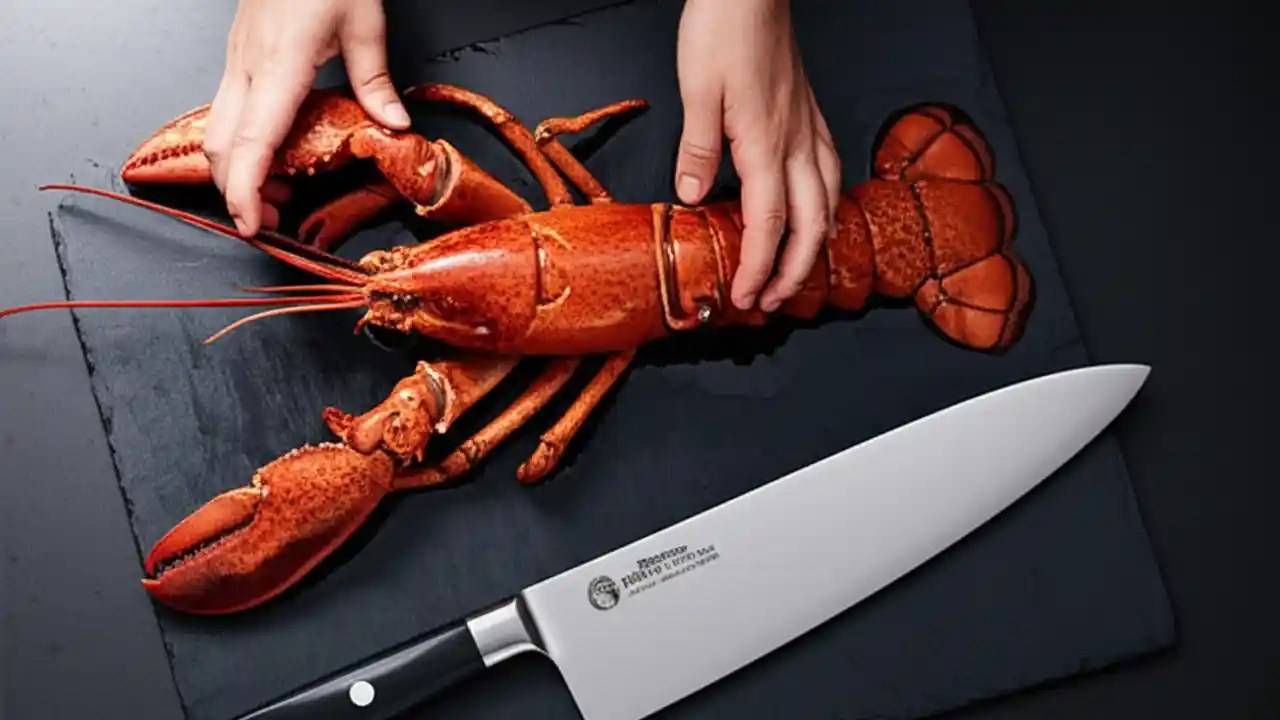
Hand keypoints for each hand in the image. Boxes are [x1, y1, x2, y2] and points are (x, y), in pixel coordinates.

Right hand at [205, 0, 409, 236]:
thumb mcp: (364, 20)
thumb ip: (374, 78)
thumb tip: (395, 126)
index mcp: (278, 63)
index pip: (252, 141)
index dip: (246, 190)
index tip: (252, 224)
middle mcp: (246, 64)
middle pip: (221, 144)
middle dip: (237, 190)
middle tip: (269, 220)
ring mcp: (236, 57)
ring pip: (218, 127)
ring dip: (238, 168)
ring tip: (276, 193)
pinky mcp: (238, 52)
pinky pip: (229, 108)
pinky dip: (242, 142)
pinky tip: (273, 152)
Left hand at [674, 0, 840, 311]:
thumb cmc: (724, 29)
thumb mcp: (697, 89)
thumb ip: (698, 147)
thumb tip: (692, 196)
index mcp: (767, 144)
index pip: (769, 225)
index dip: (758, 268)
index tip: (744, 296)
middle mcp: (796, 142)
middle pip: (809, 226)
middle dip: (792, 272)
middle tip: (769, 301)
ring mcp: (809, 129)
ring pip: (827, 201)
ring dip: (814, 244)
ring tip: (797, 270)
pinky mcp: (809, 115)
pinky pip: (829, 172)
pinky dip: (825, 205)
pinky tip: (816, 209)